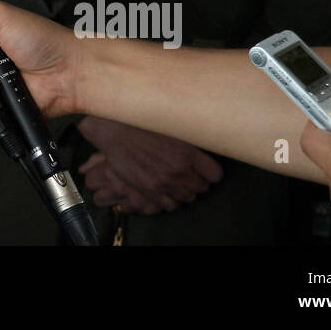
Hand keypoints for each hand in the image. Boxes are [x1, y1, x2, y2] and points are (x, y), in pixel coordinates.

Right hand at [76, 116, 222, 212]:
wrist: (115, 131)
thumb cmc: (142, 124)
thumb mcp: (171, 127)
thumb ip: (189, 141)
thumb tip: (204, 144)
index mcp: (187, 153)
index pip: (215, 174)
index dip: (210, 172)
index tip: (205, 168)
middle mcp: (178, 170)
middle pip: (202, 187)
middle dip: (197, 180)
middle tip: (189, 172)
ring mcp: (164, 182)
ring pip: (188, 197)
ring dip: (185, 190)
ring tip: (177, 180)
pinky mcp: (150, 190)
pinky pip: (170, 205)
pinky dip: (171, 199)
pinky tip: (166, 189)